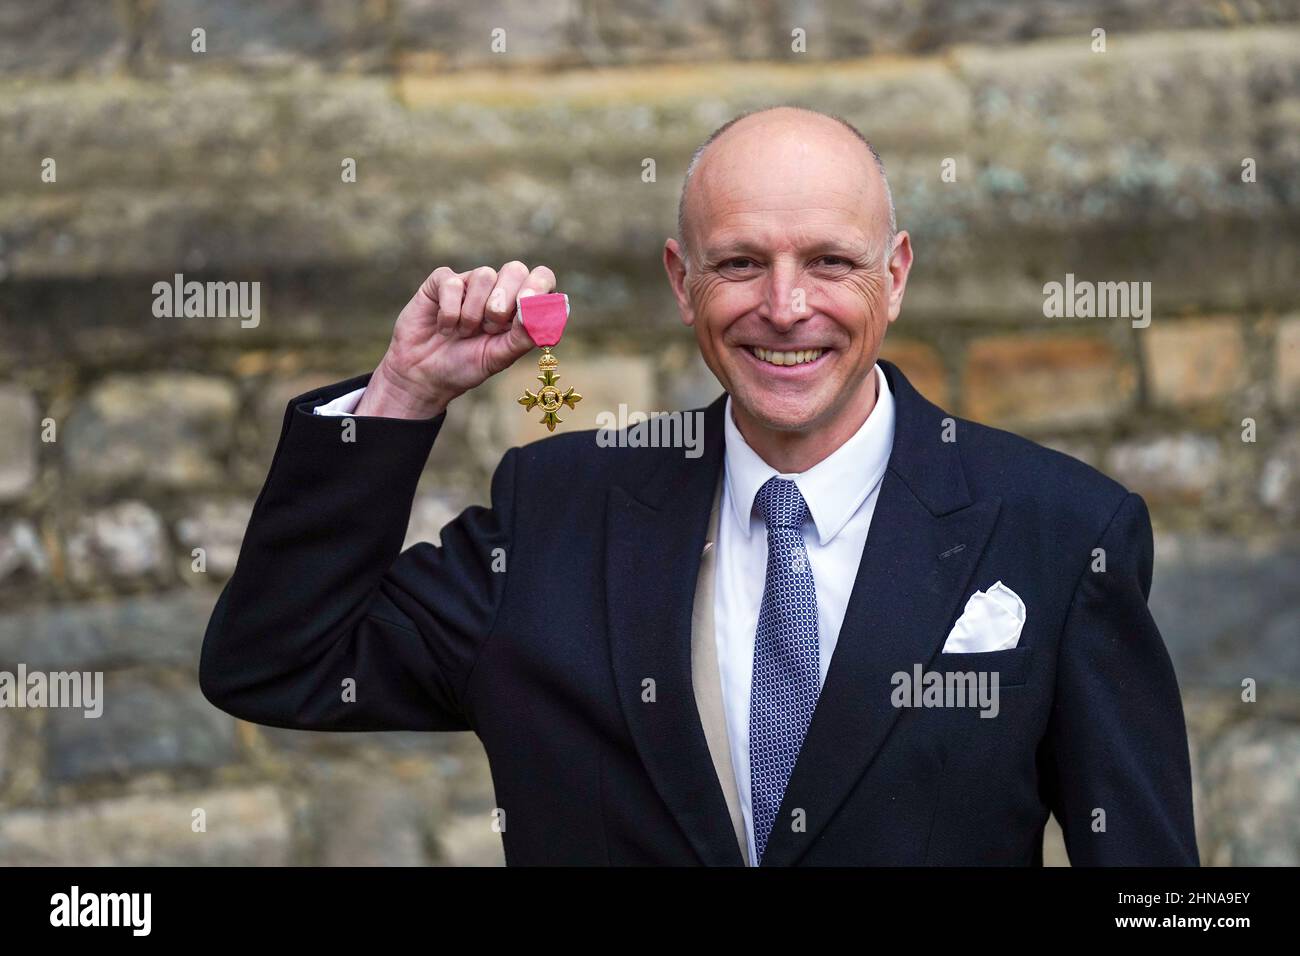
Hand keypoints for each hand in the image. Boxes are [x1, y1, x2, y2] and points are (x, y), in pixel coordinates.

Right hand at [357, 261, 555, 418]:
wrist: (424, 375)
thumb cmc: (465, 365)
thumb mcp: (500, 357)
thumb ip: (524, 336)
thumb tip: (544, 312)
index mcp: (518, 306)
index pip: (541, 278)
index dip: (538, 286)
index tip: (526, 303)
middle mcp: (497, 290)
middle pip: (515, 269)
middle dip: (504, 301)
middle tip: (490, 327)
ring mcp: (469, 283)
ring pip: (484, 274)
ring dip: (474, 312)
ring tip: (464, 332)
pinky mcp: (441, 282)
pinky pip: (453, 282)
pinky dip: (450, 311)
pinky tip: (444, 327)